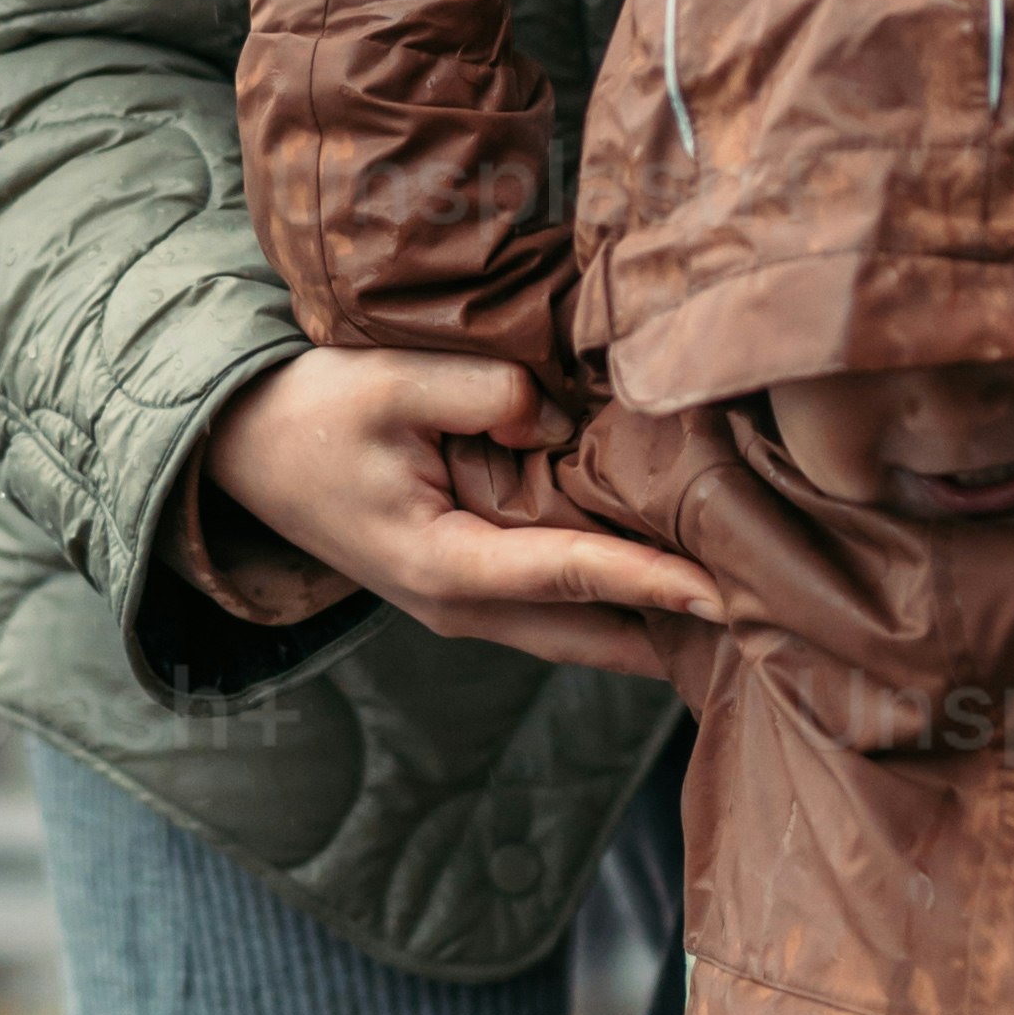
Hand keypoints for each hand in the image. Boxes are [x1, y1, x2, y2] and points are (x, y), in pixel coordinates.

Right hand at [202, 341, 723, 677]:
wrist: (242, 447)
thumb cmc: (311, 413)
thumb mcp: (391, 381)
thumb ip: (484, 392)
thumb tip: (560, 414)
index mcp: (446, 566)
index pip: (576, 575)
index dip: (659, 583)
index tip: (734, 594)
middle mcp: (464, 606)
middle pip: (597, 633)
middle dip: (678, 631)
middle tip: (771, 623)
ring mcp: (467, 604)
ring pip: (584, 630)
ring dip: (655, 623)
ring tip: (746, 603)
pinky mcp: (472, 582)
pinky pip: (563, 604)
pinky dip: (620, 599)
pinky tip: (676, 572)